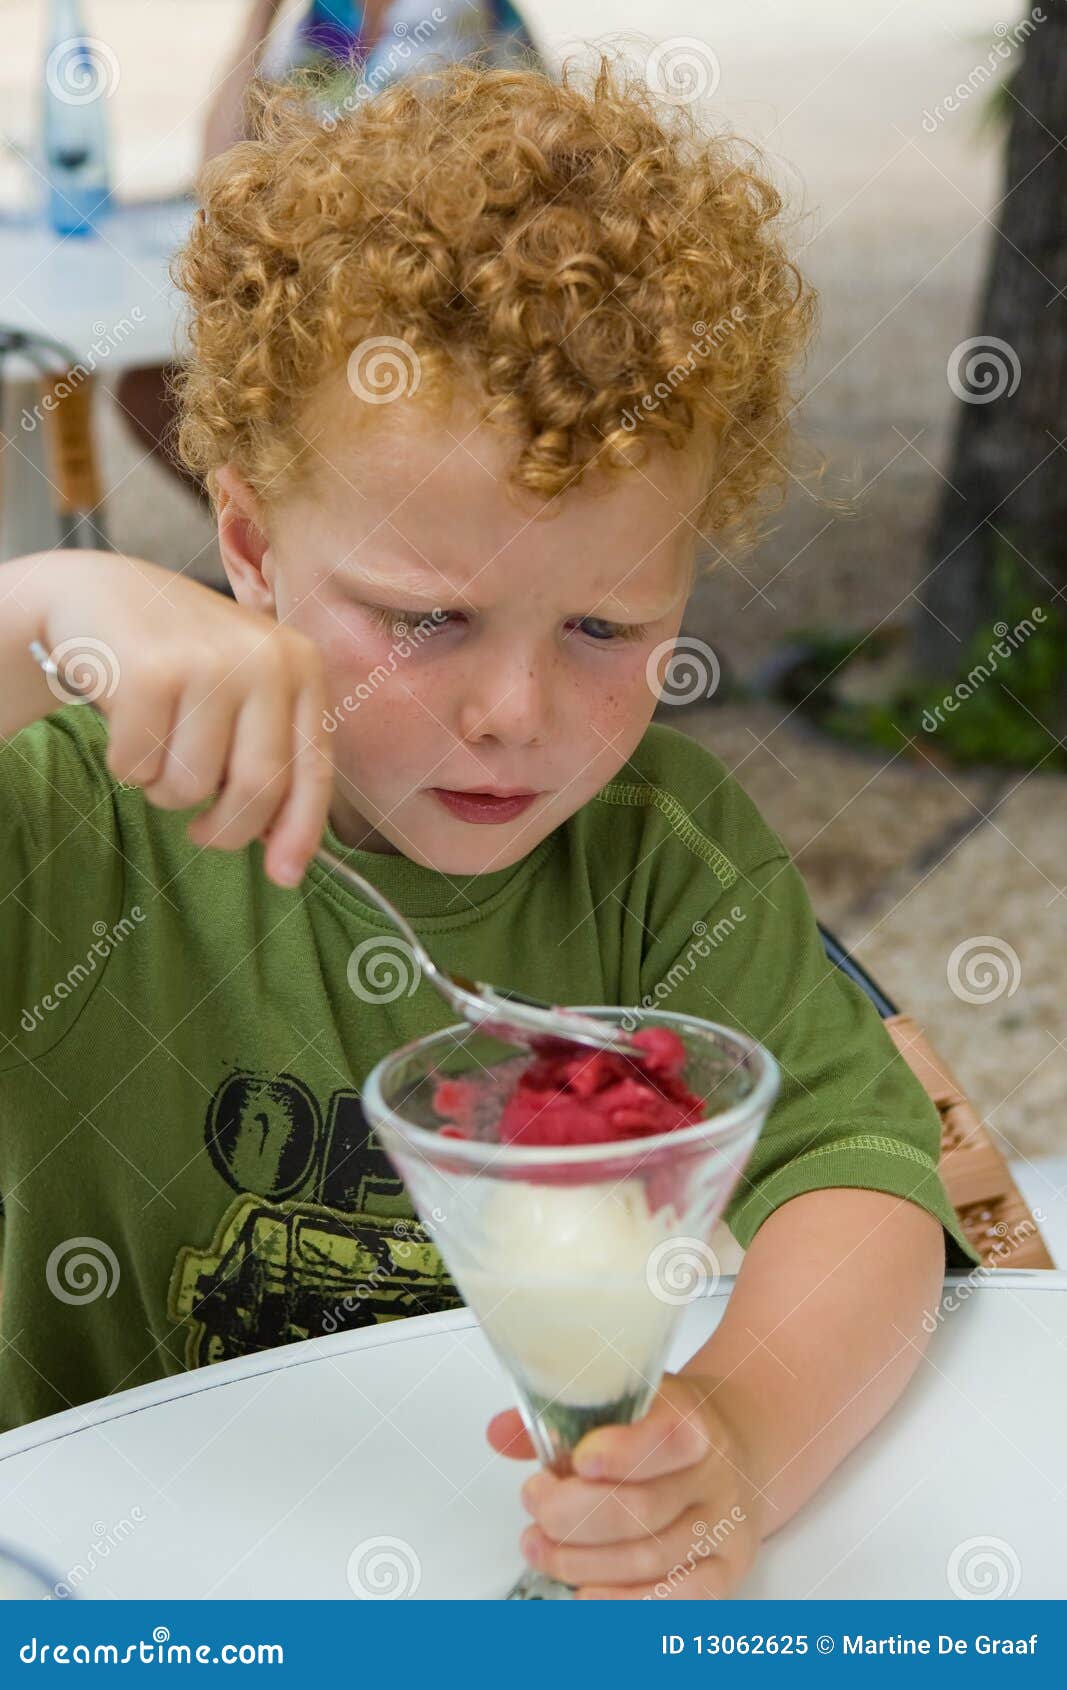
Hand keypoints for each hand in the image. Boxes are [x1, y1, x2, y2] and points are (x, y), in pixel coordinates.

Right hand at [41, 552, 332, 886]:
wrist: (103, 599)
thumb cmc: (184, 666)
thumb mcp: (246, 700)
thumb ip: (273, 765)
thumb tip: (288, 865)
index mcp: (302, 667)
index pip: (314, 771)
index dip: (300, 833)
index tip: (284, 877)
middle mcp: (266, 659)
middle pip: (258, 788)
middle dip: (225, 828)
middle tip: (200, 829)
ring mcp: (209, 660)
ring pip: (192, 785)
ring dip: (165, 790)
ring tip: (159, 747)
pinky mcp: (150, 669)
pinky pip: (139, 767)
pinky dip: (127, 765)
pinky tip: (127, 724)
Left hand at [487, 1372, 765, 1598]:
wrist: (731, 1452)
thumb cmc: (662, 1429)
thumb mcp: (621, 1402)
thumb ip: (561, 1416)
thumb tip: (501, 1432)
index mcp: (691, 1419)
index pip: (669, 1436)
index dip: (622, 1452)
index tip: (579, 1461)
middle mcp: (713, 1474)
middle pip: (645, 1508)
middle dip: (573, 1514)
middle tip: (535, 1504)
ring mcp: (722, 1526)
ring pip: (650, 1558)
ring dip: (580, 1560)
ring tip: (539, 1545)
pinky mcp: (724, 1570)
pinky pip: (676, 1600)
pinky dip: (622, 1602)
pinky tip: (583, 1589)